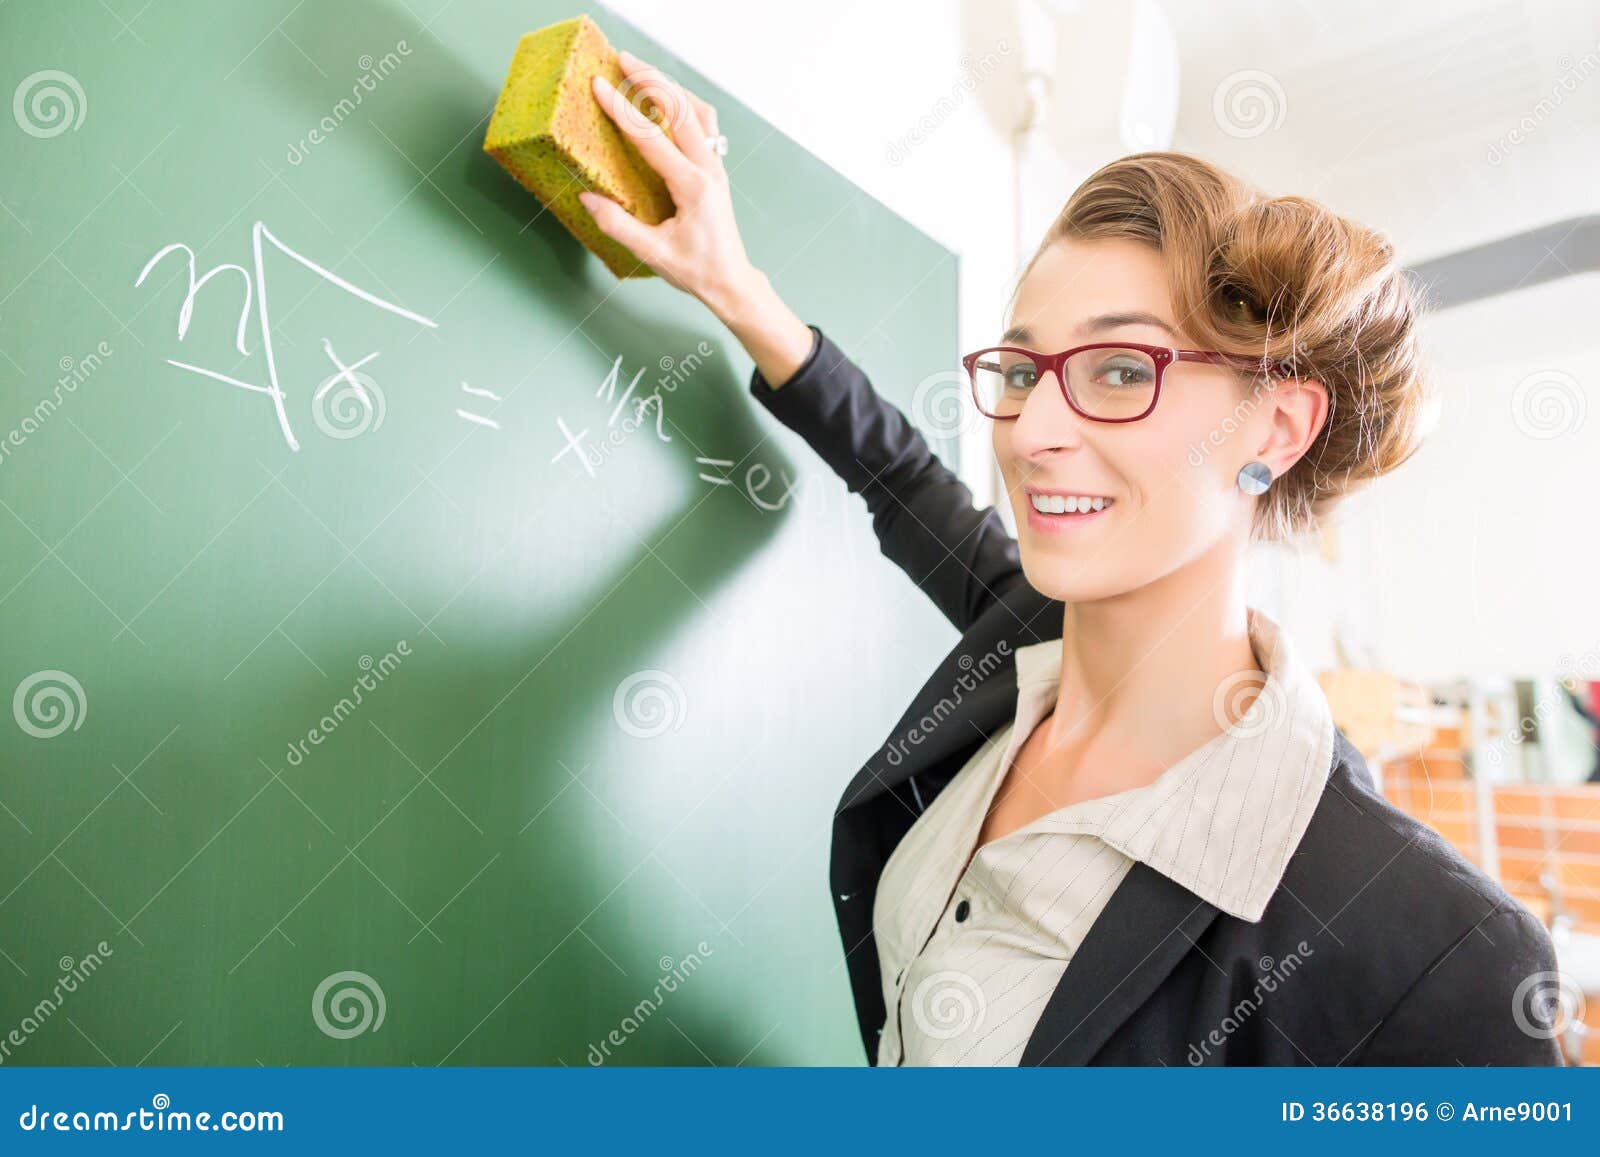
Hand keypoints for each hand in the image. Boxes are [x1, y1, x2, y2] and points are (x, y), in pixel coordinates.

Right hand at [580, 50, 757, 315]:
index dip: (622, 110)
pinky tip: (666, 99)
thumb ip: (618, 225)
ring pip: (697, 111)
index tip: (600, 86)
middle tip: (622, 60)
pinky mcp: (716, 170)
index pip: (651, 139)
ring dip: (670, 87)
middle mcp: (708, 170)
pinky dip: (684, 103)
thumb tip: (587, 198)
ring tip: (642, 72)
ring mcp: (716, 167)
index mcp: (692, 187)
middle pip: (680, 109)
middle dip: (650, 80)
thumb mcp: (652, 254)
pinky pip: (704, 124)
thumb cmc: (696, 271)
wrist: (731, 282)